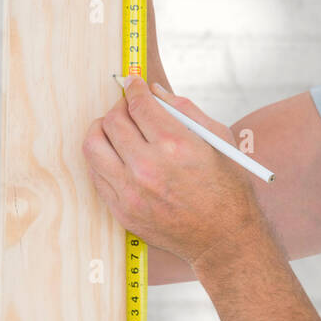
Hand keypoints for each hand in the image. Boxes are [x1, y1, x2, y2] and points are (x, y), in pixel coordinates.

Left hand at [82, 75, 262, 269]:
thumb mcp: (218, 139)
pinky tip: (119, 154)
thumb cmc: (227, 186)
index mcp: (176, 146)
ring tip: (117, 129)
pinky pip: (96, 173)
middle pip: (113, 121)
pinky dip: (103, 157)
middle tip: (129, 106)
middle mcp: (148, 168)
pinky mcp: (121, 210)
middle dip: (120, 106)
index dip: (134, 88)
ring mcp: (131, 192)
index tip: (133, 82)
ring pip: (93, 145)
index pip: (139, 105)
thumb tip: (154, 90)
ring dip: (102, 129)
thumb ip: (184, 109)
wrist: (224, 238)